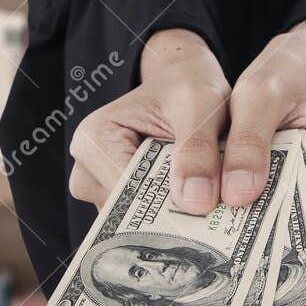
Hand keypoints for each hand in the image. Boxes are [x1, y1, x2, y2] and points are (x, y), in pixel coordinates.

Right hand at [66, 29, 230, 210]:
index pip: (127, 194)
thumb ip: (198, 148)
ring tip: (212, 204)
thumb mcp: (201, 105)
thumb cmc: (188, 86)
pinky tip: (202, 204)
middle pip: (129, 214)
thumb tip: (196, 202)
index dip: (167, 210)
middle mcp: (89, 169)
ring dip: (176, 218)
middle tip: (216, 216)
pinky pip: (147, 219)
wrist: (187, 83)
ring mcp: (103, 188)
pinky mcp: (123, 198)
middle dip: (173, 217)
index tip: (207, 218)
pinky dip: (176, 214)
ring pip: (139, 222)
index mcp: (95, 139)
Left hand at [216, 20, 305, 208]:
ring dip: (276, 210)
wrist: (295, 66)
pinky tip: (253, 196)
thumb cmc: (282, 74)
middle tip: (233, 217)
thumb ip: (248, 141)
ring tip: (240, 206)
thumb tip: (238, 197)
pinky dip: (279, 202)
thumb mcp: (258, 96)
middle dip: (277, 214)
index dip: (281, 210)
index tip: (240, 219)